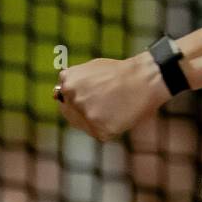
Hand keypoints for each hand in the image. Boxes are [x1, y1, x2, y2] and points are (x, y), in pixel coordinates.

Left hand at [55, 51, 170, 140]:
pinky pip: (102, 133)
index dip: (79, 102)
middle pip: (72, 115)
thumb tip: (55, 94)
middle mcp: (72, 99)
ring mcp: (85, 114)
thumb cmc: (122, 72)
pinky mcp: (100, 129)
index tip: (94, 99)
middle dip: (86, 112)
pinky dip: (112, 127)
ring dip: (99, 120)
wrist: (146, 78)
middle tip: (106, 104)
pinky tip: (122, 113)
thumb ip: (73, 82)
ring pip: (87, 125)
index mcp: (67, 82)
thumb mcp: (90, 68)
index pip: (64, 101)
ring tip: (117, 106)